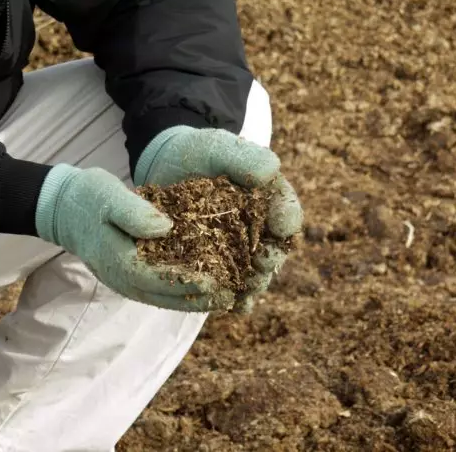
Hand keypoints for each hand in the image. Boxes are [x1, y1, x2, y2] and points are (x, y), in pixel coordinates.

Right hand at [35, 164, 235, 310]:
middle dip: (198, 300)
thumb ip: (134, 212)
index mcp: (119, 261)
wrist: (65, 208)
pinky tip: (203, 288)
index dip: (188, 283)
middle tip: (229, 297)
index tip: (215, 282)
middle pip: (165, 297)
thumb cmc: (89, 197)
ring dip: (193, 301)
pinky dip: (181, 293)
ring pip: (163, 298)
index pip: (159, 280)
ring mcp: (125, 281)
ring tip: (223, 299)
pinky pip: (159, 291)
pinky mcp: (130, 275)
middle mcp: (123, 279)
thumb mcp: (110, 196)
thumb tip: (165, 228)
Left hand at [134, 126, 303, 312]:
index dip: (287, 219)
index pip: (286, 210)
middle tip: (262, 264)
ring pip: (256, 272)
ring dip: (255, 283)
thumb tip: (272, 170)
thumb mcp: (218, 148)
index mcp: (268, 198)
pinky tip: (235, 307)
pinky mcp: (218, 265)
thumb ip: (244, 158)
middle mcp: (260, 227)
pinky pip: (232, 285)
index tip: (282, 225)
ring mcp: (240, 249)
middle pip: (275, 248)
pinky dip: (236, 298)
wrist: (168, 168)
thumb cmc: (199, 154)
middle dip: (271, 258)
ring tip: (248, 290)